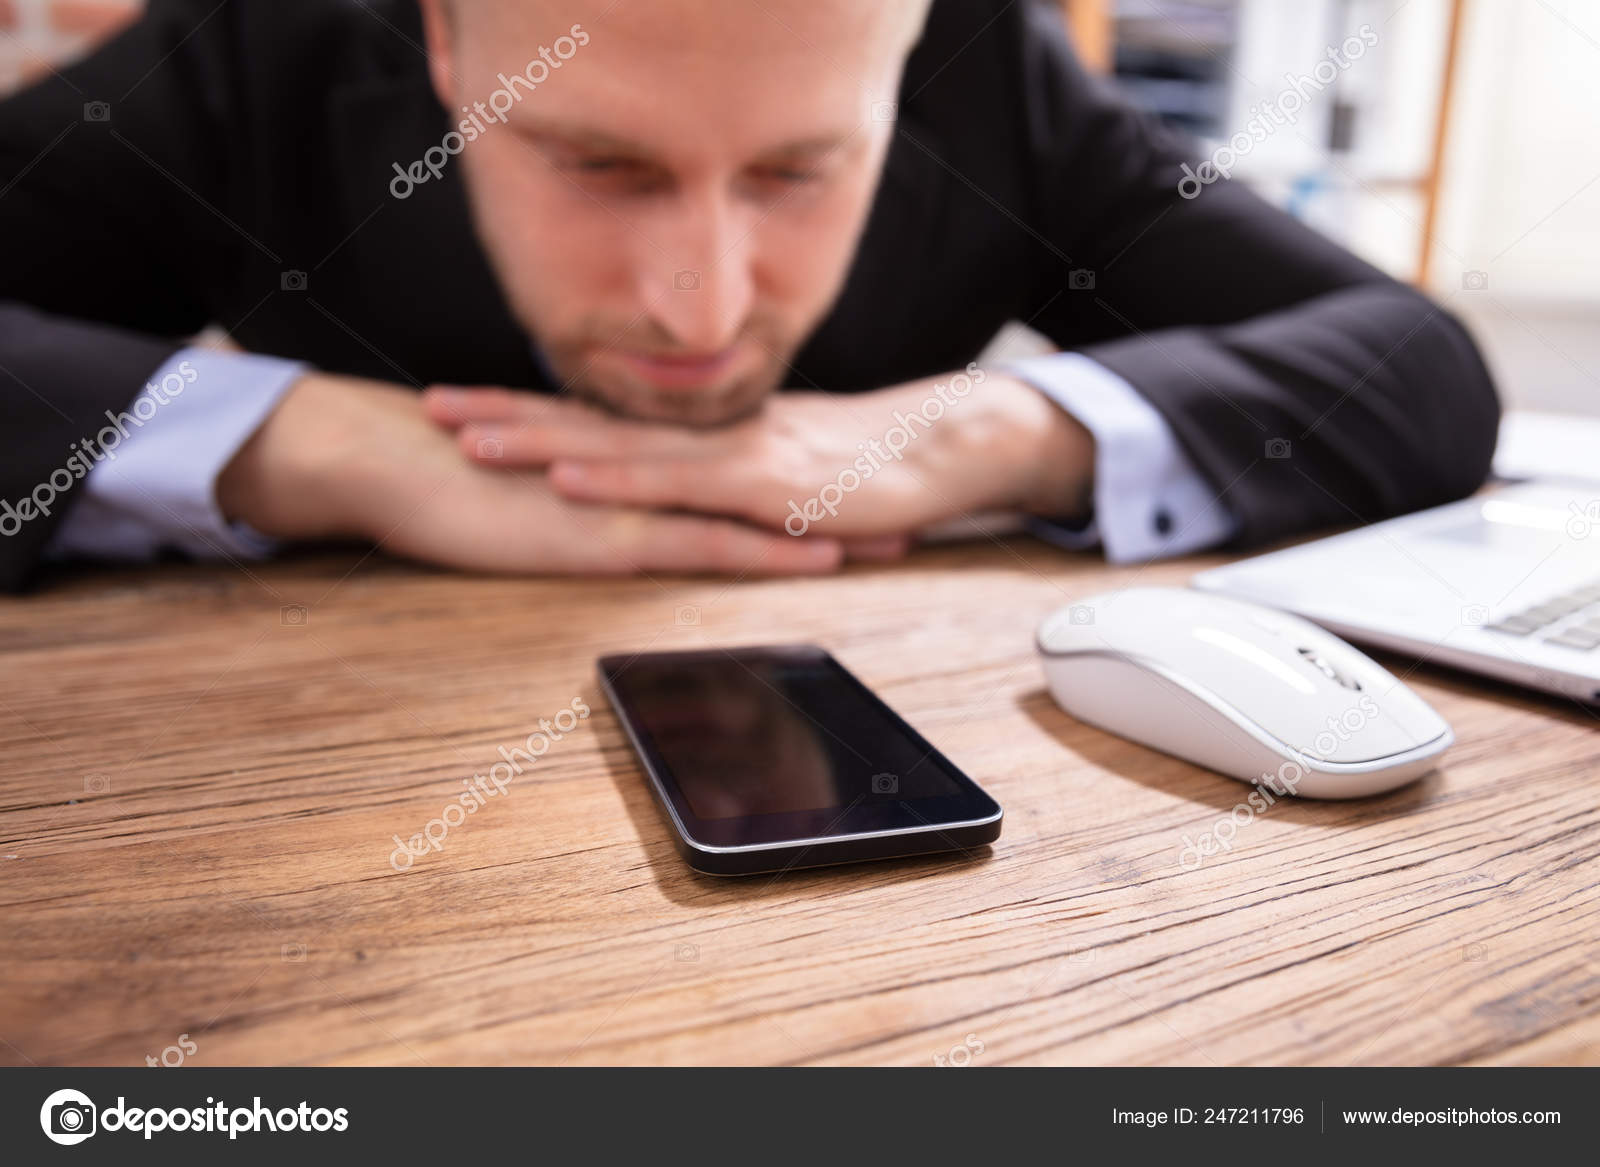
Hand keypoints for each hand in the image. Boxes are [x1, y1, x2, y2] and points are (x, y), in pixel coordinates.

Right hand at [215, 372, 855, 575]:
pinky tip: (819, 558)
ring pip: (752, 515)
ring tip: (893, 534)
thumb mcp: (526, 492)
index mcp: (629, 469)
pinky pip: (707, 546)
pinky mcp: (611, 536)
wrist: (390, 458)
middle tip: (906, 504)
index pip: (727, 475)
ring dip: (824, 525)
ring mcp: (635, 504)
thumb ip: (570, 497)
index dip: (791, 483)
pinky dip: (769, 550)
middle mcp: (646, 479)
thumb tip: (590, 508)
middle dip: (833, 499)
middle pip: (758, 489)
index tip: (849, 488)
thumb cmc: (445, 477)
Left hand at [421, 369, 1094, 538]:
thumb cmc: (860, 465)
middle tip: (431, 407)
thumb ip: (719, 484)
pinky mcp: (761, 486)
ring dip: (540, 441)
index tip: (465, 404)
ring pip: (618, 445)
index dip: (530, 409)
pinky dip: (617, 482)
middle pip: (589, 421)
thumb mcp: (773, 475)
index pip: (601, 417)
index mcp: (702, 432)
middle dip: (506, 414)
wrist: (939, 451)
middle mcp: (705, 433)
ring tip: (469, 438)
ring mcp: (730, 455)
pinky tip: (568, 483)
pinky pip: (676, 485)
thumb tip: (671, 499)